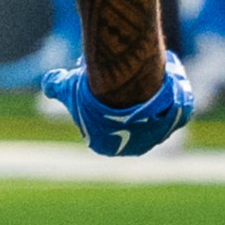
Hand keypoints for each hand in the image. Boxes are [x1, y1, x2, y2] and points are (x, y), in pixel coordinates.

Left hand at [41, 51, 193, 156]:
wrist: (126, 83)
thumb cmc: (93, 89)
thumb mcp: (66, 86)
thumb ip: (55, 85)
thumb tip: (50, 84)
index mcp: (105, 146)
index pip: (100, 127)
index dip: (98, 104)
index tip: (99, 87)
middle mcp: (133, 146)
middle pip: (128, 122)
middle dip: (122, 103)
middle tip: (118, 79)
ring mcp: (156, 135)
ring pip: (151, 116)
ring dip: (145, 101)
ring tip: (136, 77)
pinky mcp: (175, 121)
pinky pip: (169, 110)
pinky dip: (164, 98)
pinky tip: (155, 80)